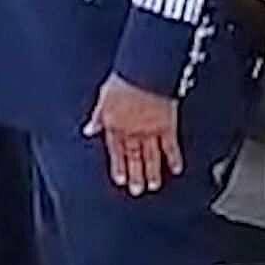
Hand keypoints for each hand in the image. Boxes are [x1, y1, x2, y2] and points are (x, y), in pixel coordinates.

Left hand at [83, 74, 182, 196]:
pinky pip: (171, 146)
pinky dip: (174, 158)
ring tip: (153, 186)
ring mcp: (150, 130)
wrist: (144, 72)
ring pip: (151, 155)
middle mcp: (132, 130)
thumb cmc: (122, 80)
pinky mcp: (167, 126)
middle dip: (135, 175)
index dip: (118, 165)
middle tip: (137, 191)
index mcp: (115, 123)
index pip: (116, 150)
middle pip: (134, 156)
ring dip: (152, 172)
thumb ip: (97, 116)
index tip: (120, 180)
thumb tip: (89, 130)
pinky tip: (176, 169)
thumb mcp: (103, 97)